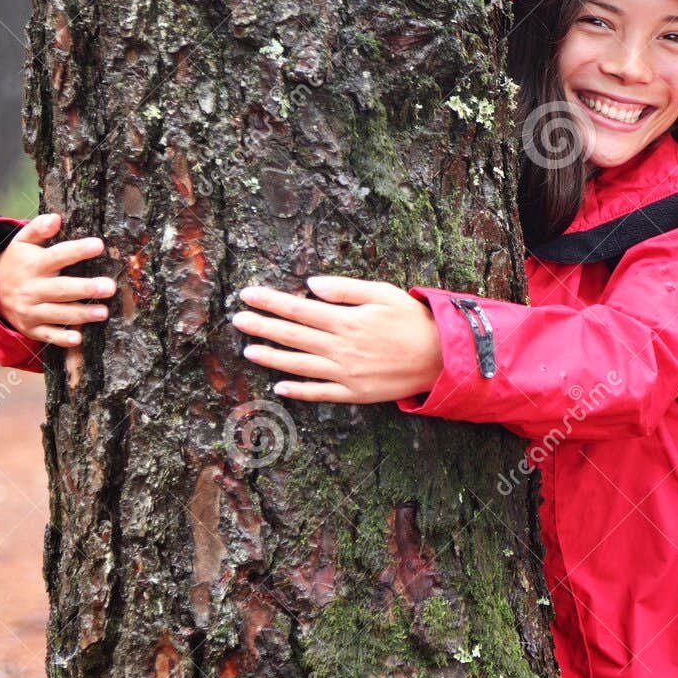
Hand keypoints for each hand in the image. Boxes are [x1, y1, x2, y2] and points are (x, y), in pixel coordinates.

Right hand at [0, 212, 116, 348]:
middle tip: (109, 286)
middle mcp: (32, 289)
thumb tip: (57, 218)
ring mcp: (31, 310)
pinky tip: (78, 338)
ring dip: (81, 314)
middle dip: (85, 288)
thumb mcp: (22, 241)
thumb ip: (38, 228)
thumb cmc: (18, 261)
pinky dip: (62, 338)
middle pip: (61, 289)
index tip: (99, 245)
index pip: (57, 256)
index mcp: (33, 265)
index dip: (77, 251)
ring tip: (104, 312)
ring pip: (58, 314)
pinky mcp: (32, 328)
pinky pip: (47, 335)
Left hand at [231, 275, 442, 403]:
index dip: (270, 301)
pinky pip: (320, 393)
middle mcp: (341, 348)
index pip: (298, 309)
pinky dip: (299, 391)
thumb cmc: (412, 320)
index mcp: (346, 320)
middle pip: (292, 336)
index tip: (247, 295)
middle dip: (262, 326)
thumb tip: (311, 285)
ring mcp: (345, 373)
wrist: (440, 357)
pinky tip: (279, 387)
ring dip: (272, 358)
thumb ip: (345, 288)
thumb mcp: (383, 293)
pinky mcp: (354, 393)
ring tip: (248, 350)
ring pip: (299, 365)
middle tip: (237, 319)